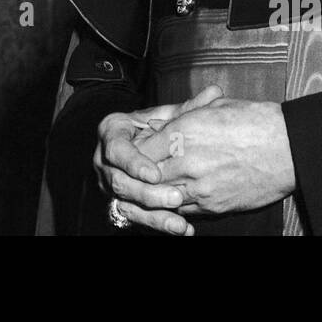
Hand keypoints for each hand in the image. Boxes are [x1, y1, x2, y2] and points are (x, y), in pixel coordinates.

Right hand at [93, 84, 223, 235]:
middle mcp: (105, 160)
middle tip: (175, 197)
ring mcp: (111, 184)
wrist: (145, 149)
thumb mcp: (171, 117)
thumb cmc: (159, 128)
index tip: (155, 173)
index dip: (134, 163)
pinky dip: (159, 224)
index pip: (116, 149)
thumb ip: (190, 108)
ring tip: (180, 220)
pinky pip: (136, 219)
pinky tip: (181, 228)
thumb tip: (215, 92)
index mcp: (112, 132)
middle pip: (120, 182)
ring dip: (155, 214)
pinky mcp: (121, 203)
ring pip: (127, 204)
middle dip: (148, 193)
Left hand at [134, 98, 295, 215]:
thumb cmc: (253, 120)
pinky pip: (184, 211)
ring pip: (162, 197)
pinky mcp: (214, 206)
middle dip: (139, 177)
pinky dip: (175, 206)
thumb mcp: (213, 107)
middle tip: (134, 175)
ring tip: (151, 189)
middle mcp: (187, 162)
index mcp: (184, 132)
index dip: (133, 153)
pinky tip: (174, 199)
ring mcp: (200, 187)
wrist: (288, 147)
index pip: (140, 150)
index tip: (132, 153)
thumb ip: (181, 117)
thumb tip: (157, 125)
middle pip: (147, 177)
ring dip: (155, 194)